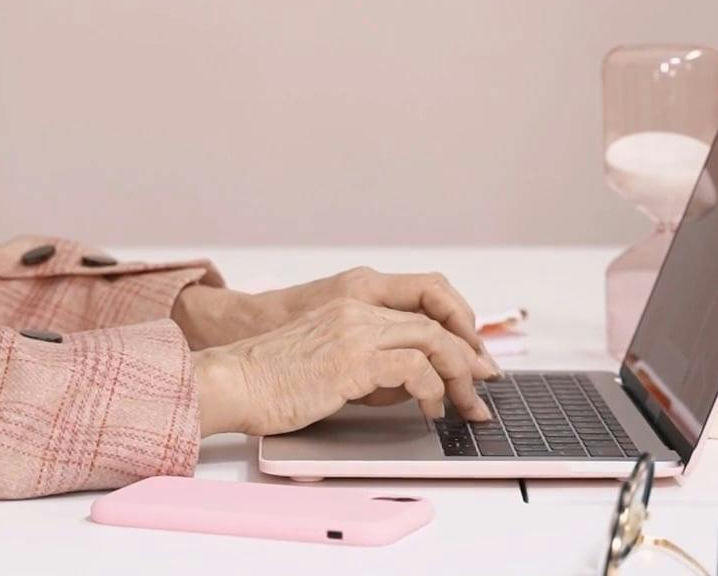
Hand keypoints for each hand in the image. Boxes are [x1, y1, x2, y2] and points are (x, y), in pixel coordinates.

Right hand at [192, 299, 496, 435]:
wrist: (232, 382)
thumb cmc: (269, 382)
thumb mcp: (327, 364)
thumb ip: (367, 365)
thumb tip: (412, 388)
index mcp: (350, 307)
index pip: (419, 311)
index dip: (453, 336)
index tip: (472, 365)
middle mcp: (356, 311)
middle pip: (434, 324)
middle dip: (468, 358)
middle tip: (484, 388)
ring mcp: (355, 332)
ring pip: (433, 341)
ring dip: (459, 377)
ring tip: (469, 406)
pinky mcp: (352, 359)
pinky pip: (415, 369)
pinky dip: (433, 389)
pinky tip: (433, 409)